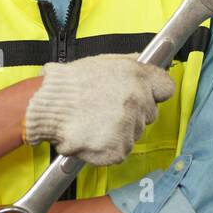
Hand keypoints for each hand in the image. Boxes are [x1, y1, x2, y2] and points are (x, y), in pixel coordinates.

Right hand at [23, 53, 174, 165]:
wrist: (47, 105)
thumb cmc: (70, 83)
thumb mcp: (105, 61)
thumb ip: (131, 64)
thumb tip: (144, 63)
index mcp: (138, 76)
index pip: (166, 88)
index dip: (154, 92)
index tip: (146, 95)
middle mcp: (139, 100)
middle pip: (150, 113)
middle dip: (133, 113)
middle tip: (107, 109)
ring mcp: (130, 127)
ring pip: (135, 133)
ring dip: (119, 130)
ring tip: (95, 121)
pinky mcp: (119, 149)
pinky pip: (120, 151)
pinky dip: (107, 147)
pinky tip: (92, 134)